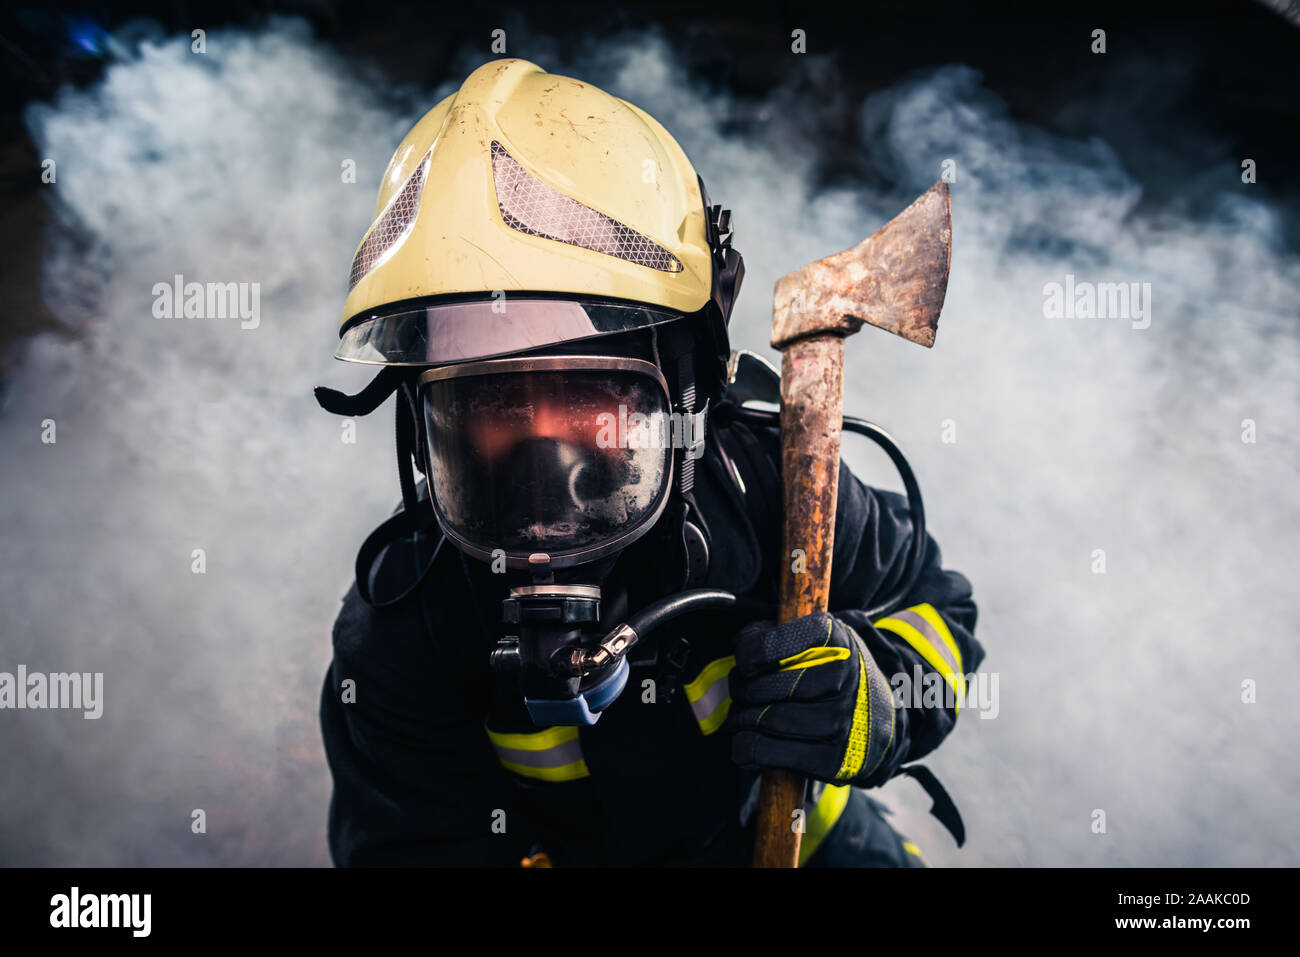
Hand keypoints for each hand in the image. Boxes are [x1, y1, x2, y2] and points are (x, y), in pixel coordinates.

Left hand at [728, 611, 896, 785]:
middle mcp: (841, 677)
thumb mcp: (812, 639)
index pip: (771, 645)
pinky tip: (747, 742)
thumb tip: (742, 646)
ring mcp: (839, 720)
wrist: (879, 714)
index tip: (746, 663)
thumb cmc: (831, 671)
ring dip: (740, 720)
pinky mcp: (832, 758)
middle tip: (740, 690)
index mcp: (834, 638)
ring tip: (743, 715)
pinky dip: (746, 750)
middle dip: (740, 689)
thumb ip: (773, 633)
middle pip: (763, 687)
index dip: (748, 654)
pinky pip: (769, 755)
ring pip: (763, 721)